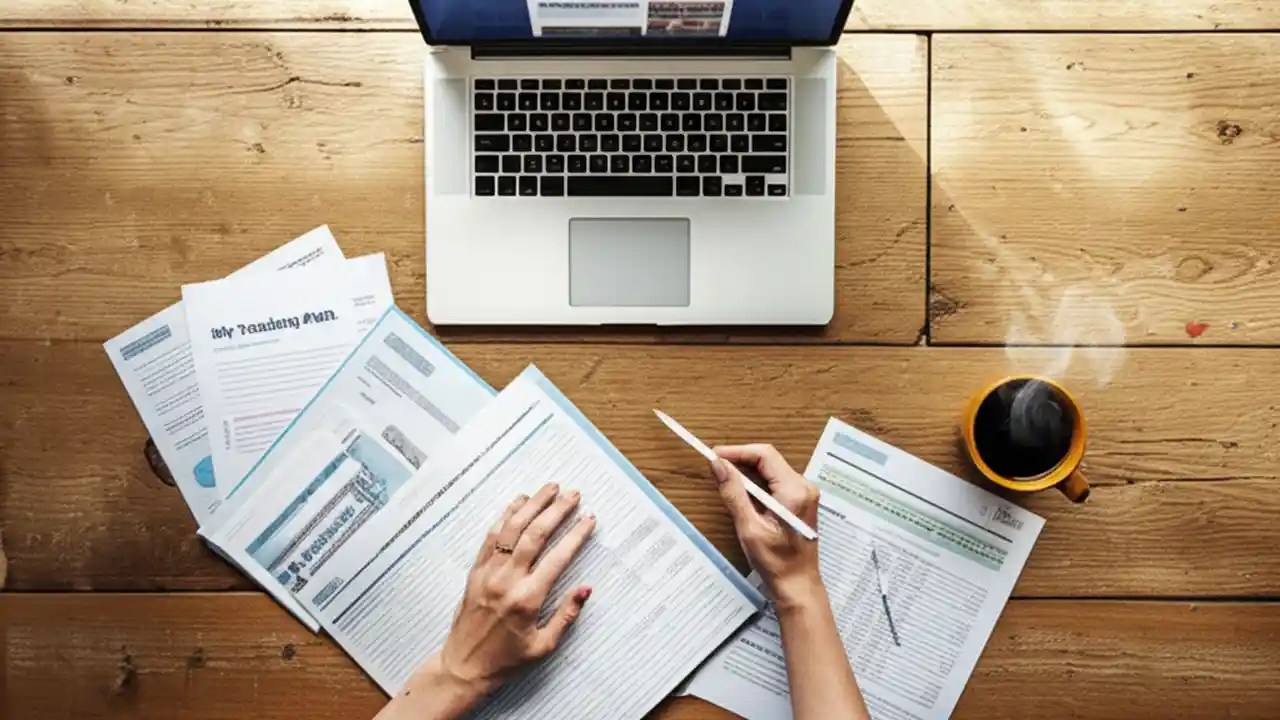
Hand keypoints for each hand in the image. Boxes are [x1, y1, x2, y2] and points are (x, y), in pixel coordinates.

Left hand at [397, 484, 595, 716]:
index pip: (558, 558)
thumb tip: (586, 588)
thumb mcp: (543, 646)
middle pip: (535, 534)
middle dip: (556, 511)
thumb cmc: (506, 661)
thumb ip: (566, 615)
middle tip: (573, 495)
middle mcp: (507, 581)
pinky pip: (491, 537)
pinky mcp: (476, 572)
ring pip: (511, 529)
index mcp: (527, 599)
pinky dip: (505, 516)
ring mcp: (488, 573)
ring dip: (532, 505)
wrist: (464, 666)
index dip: (576, 535)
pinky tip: (518, 503)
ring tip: (549, 489)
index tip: (589, 519)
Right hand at [712, 445, 821, 608]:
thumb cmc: (776, 562)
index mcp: (795, 491)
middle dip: (741, 459)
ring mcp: (804, 494)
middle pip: (769, 459)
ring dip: (748, 470)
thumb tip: (719, 465)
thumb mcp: (749, 528)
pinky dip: (757, 482)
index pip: (764, 455)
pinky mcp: (800, 501)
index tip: (715, 455)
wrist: (798, 585)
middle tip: (715, 464)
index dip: (737, 451)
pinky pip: (776, 481)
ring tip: (724, 475)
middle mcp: (804, 487)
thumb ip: (734, 493)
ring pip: (772, 469)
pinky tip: (741, 489)